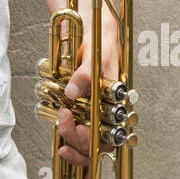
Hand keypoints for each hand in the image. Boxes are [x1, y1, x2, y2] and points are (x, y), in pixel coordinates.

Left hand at [56, 34, 120, 169]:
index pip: (111, 136)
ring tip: (62, 124)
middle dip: (79, 141)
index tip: (79, 128)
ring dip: (73, 143)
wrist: (93, 32)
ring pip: (89, 146)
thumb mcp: (95, 55)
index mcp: (117, 103)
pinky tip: (62, 140)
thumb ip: (85, 73)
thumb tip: (73, 92)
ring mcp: (95, 114)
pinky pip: (78, 136)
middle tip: (65, 121)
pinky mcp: (81, 112)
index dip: (93, 139)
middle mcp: (108, 114)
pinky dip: (70, 141)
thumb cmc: (100, 44)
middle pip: (99, 146)